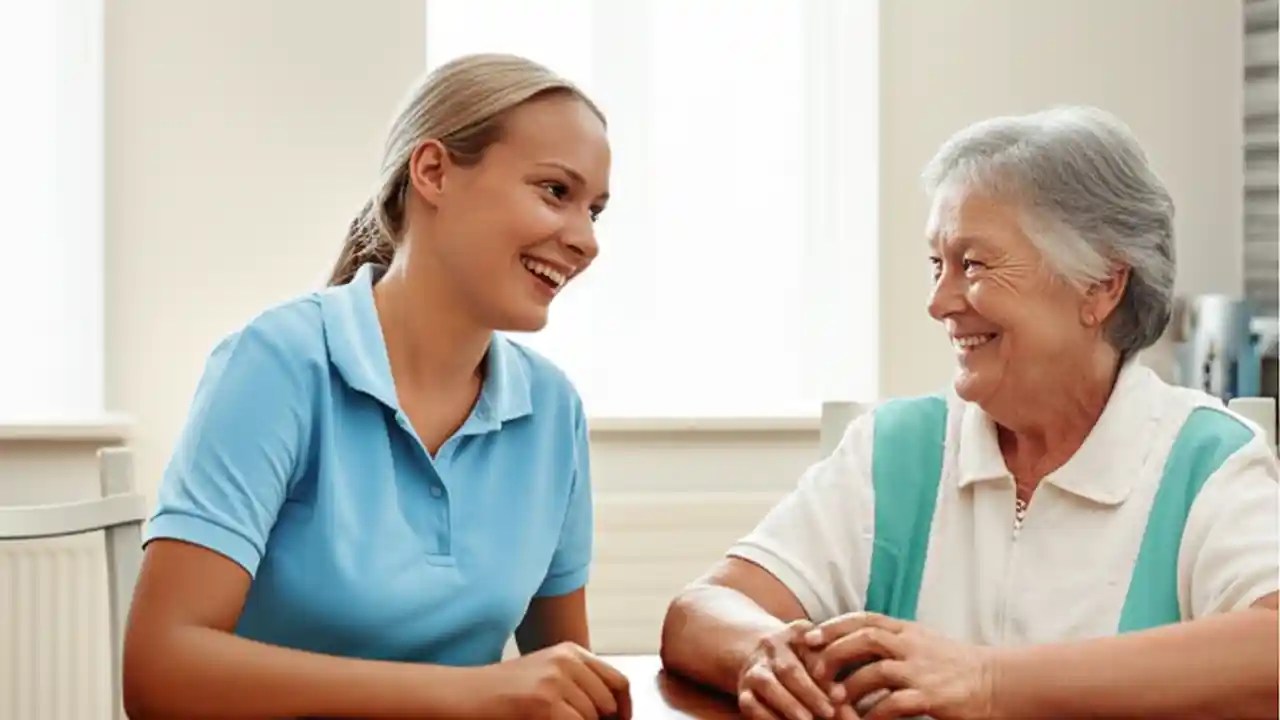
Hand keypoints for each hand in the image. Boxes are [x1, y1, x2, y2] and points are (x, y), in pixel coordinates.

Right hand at [484, 642, 630, 718]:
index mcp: (570, 651)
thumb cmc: (502, 691)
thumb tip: (612, 711)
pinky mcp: (544, 702)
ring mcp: (556, 680)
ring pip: (592, 719)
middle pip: (608, 703)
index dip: (624, 709)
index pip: (618, 681)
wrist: (464, 693)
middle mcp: (567, 661)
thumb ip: (578, 684)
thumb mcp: (547, 675)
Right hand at [738, 619, 838, 719]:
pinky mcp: (743, 691)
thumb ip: (829, 669)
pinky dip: (766, 717)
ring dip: (788, 705)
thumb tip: (840, 696)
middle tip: (829, 713)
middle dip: (810, 694)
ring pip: (767, 685)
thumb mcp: (815, 651)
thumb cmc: (800, 656)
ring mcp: (753, 669)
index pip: (808, 653)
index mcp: (792, 634)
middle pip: (788, 670)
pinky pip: (750, 704)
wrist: (761, 654)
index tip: (840, 696)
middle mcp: (769, 649)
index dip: (823, 675)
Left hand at [804, 612, 996, 719]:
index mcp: (907, 630)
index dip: (834, 625)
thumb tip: (852, 643)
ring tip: (833, 701)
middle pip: (865, 638)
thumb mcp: (922, 642)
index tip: (810, 636)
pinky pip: (894, 705)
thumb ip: (892, 640)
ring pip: (875, 672)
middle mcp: (912, 645)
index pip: (864, 618)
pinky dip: (874, 714)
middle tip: (815, 671)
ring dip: (850, 687)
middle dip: (835, 652)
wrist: (996, 682)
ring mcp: (922, 670)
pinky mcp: (931, 697)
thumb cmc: (955, 665)